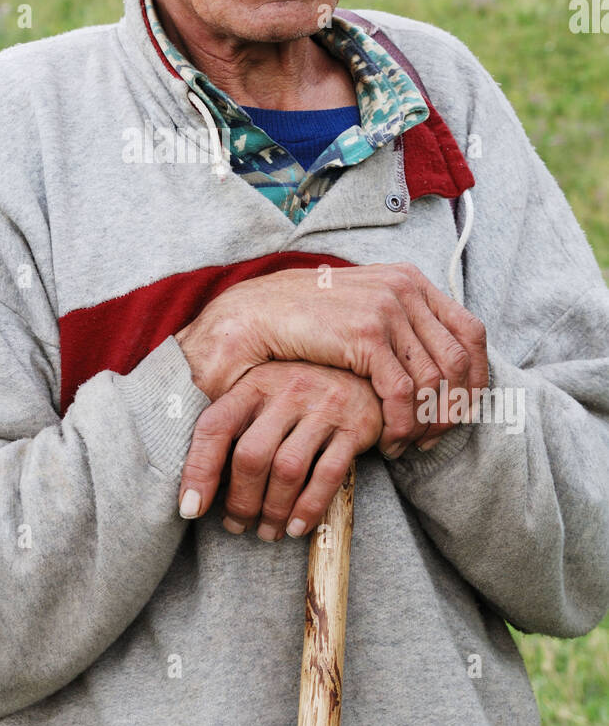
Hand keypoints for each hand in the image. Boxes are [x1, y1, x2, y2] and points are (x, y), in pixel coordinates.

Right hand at [175, 262, 488, 454]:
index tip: (461, 413)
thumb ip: (400, 328)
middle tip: (434, 440)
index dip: (475, 380)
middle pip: (461, 360)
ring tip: (408, 445)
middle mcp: (404, 288)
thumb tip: (440, 364)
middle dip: (455, 409)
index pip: (470, 333)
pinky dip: (403, 425)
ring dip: (429, 424)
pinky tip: (388, 442)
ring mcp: (387, 309)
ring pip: (438, 381)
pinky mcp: (365, 334)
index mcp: (408, 280)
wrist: (250, 315)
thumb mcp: (361, 312)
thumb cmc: (302, 322)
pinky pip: (405, 392)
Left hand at [178, 361, 381, 538]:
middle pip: (251, 455)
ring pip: (287, 469)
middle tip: (237, 525)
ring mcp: (322, 406)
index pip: (215, 426)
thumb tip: (203, 486)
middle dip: (240, 501)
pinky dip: (309, 507)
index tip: (190, 508)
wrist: (365, 373)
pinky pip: (328, 475)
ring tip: (267, 531)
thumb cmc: (302, 395)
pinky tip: (298, 527)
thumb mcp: (265, 396)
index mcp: (254, 383)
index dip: (198, 470)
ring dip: (273, 510)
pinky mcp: (355, 426)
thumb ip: (237, 429)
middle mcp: (286, 390)